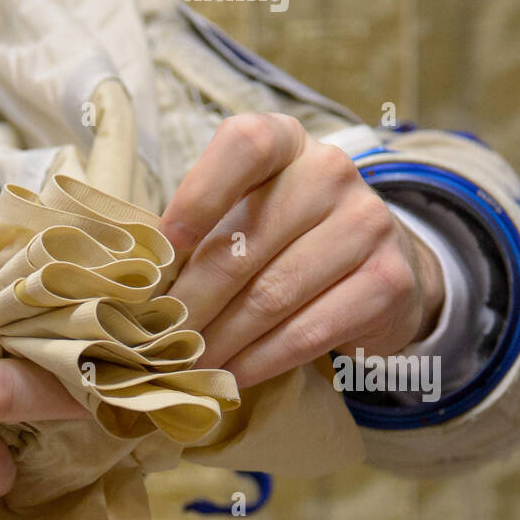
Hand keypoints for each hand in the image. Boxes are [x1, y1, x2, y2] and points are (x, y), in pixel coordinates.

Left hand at [160, 113, 444, 387]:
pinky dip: (259, 362)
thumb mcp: (243, 217)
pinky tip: (230, 376)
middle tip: (154, 345)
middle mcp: (331, 172)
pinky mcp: (387, 282)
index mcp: (286, 142)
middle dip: (189, 305)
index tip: (162, 251)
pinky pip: (306, 333)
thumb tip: (133, 287)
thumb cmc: (284, 241)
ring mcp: (367, 224)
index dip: (197, 198)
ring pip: (270, 297)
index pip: (244, 147)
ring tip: (185, 367)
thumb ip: (197, 236)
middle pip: (242, 246)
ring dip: (218, 342)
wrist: (379, 270)